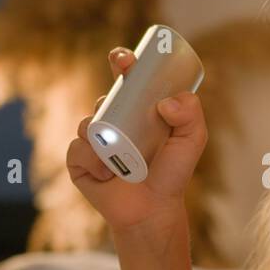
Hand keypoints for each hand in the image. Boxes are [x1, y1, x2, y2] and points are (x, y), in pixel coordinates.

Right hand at [66, 46, 207, 232]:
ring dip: (99, 132)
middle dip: (106, 96)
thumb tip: (166, 102)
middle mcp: (114, 123)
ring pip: (87, 123)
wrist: (152, 210)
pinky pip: (77, 150)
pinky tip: (106, 174)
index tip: (125, 59)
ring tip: (120, 155)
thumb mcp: (191, 140)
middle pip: (103, 99)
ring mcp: (94, 143)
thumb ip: (191, 115)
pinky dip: (91, 159)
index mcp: (137, 112)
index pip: (127, 81)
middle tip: (114, 102)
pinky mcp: (79, 163)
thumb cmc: (172, 174)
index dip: (122, 64)